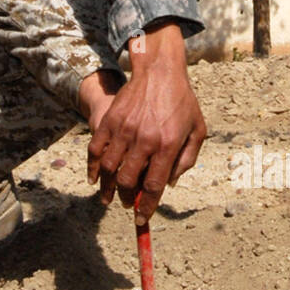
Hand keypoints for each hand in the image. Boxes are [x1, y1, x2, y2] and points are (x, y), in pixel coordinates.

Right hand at [87, 22, 207, 224]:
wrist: (160, 71)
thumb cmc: (182, 101)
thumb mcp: (197, 130)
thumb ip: (187, 160)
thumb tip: (169, 183)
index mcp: (167, 146)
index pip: (153, 186)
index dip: (146, 207)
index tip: (141, 219)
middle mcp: (144, 140)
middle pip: (127, 181)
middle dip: (126, 199)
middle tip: (127, 204)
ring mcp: (124, 130)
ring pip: (108, 169)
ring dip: (106, 188)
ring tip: (108, 197)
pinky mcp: (110, 121)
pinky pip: (95, 150)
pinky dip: (92, 168)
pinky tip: (94, 179)